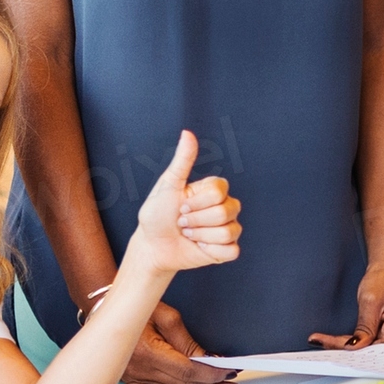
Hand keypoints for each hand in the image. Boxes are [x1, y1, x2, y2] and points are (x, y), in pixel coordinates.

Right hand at [122, 301, 236, 383]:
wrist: (110, 309)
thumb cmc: (137, 306)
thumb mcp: (167, 315)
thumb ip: (186, 340)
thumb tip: (205, 358)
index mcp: (147, 351)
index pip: (187, 370)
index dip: (211, 373)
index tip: (228, 370)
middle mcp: (138, 368)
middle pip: (182, 383)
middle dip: (211, 383)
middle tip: (231, 381)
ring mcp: (131, 376)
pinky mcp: (128, 379)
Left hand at [131, 130, 241, 277]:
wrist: (152, 245)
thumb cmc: (157, 214)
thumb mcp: (168, 185)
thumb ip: (182, 160)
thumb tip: (187, 133)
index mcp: (213, 190)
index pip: (220, 191)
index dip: (198, 201)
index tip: (182, 204)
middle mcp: (225, 207)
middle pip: (225, 211)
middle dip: (196, 220)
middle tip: (182, 222)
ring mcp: (227, 228)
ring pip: (227, 232)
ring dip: (200, 236)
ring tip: (189, 234)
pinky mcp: (227, 250)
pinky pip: (231, 251)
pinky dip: (211, 251)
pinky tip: (199, 247)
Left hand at [310, 263, 383, 348]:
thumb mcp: (370, 300)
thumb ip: (364, 327)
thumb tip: (355, 347)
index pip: (383, 347)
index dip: (362, 353)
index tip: (340, 350)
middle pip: (379, 350)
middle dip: (353, 349)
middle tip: (327, 343)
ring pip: (376, 347)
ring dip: (354, 345)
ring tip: (329, 341)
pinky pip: (376, 340)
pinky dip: (361, 340)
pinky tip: (344, 340)